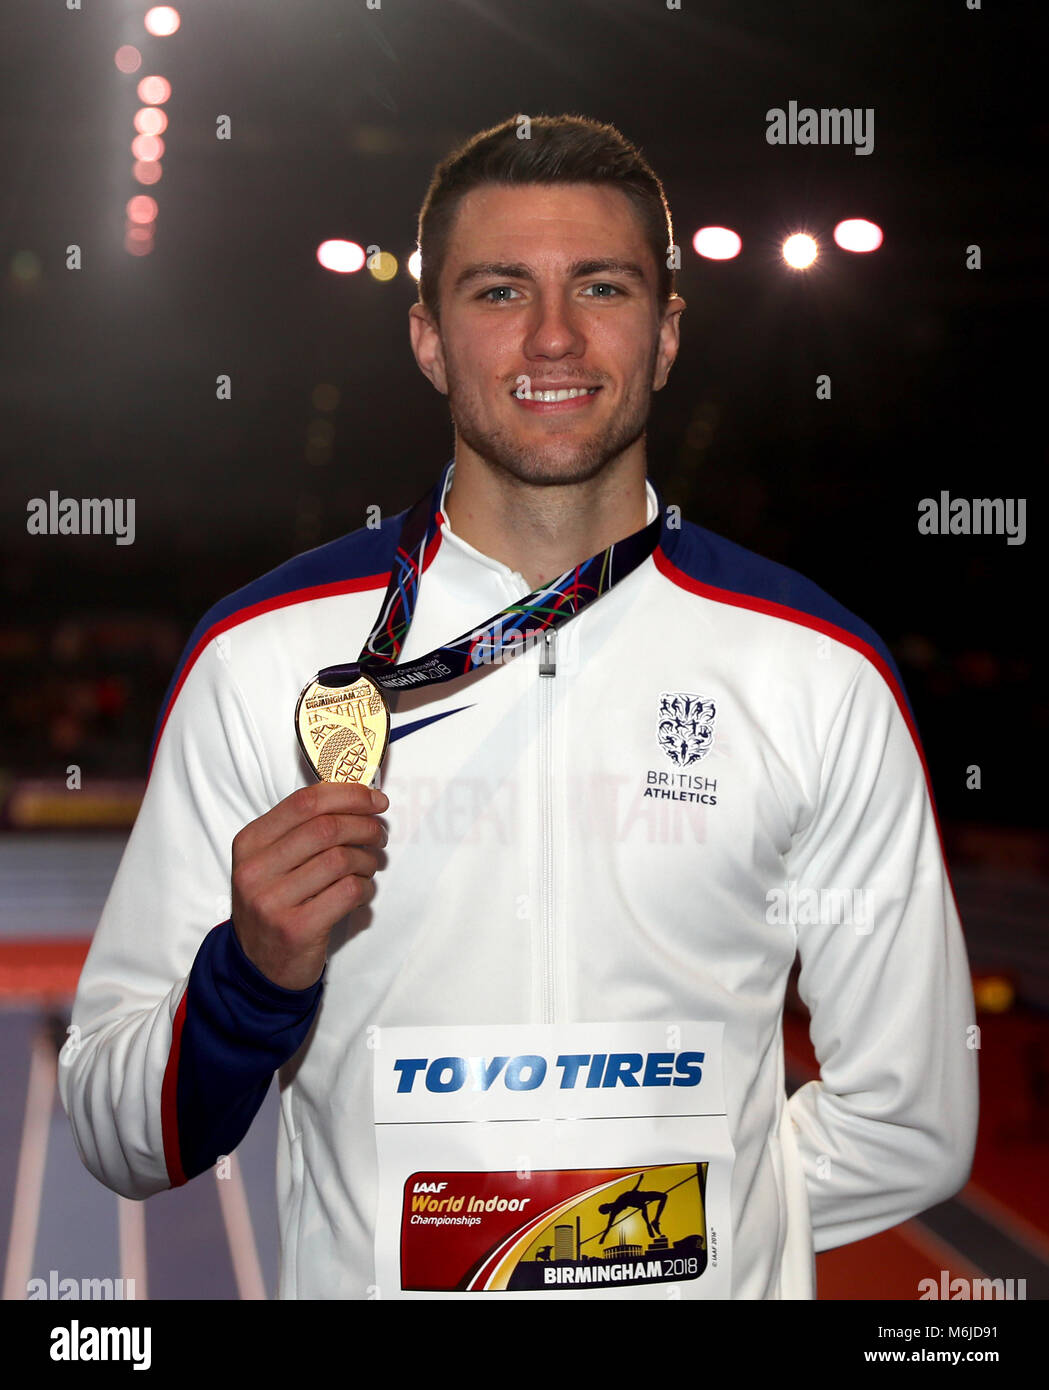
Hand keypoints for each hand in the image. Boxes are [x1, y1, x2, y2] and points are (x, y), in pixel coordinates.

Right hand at [231, 782, 387, 990]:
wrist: (258, 966)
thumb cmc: (275, 904)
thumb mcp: (272, 862)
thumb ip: (304, 830)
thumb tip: (358, 800)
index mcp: (250, 843)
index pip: (304, 802)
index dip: (348, 795)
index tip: (375, 799)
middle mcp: (255, 870)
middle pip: (326, 828)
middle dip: (365, 826)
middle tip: (378, 835)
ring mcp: (272, 901)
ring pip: (341, 859)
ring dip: (368, 859)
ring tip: (370, 866)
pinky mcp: (295, 929)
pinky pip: (348, 892)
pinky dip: (365, 888)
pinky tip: (362, 892)